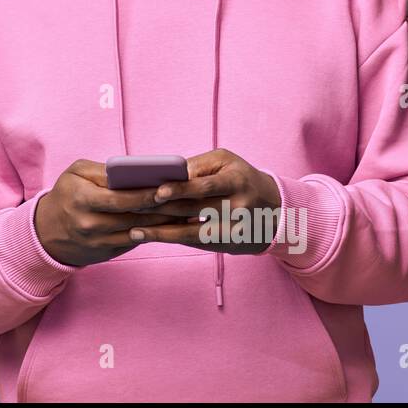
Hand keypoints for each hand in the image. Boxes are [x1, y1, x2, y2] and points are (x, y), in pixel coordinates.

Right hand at [34, 159, 191, 266]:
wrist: (47, 233)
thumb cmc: (66, 194)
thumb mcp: (76, 173)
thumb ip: (104, 171)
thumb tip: (135, 171)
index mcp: (83, 200)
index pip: (120, 198)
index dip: (146, 194)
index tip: (169, 188)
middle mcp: (91, 224)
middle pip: (135, 217)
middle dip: (164, 209)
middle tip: (190, 200)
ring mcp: (100, 242)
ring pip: (140, 232)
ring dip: (165, 224)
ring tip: (188, 212)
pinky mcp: (108, 253)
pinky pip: (135, 242)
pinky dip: (155, 233)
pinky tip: (173, 225)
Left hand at [130, 148, 283, 254]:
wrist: (277, 210)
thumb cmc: (242, 178)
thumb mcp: (226, 162)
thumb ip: (198, 166)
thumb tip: (167, 175)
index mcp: (236, 181)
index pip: (204, 186)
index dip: (180, 189)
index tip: (156, 192)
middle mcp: (237, 208)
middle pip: (193, 210)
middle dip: (160, 210)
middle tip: (130, 210)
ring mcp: (234, 230)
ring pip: (192, 233)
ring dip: (162, 233)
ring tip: (135, 232)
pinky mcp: (228, 245)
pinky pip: (197, 243)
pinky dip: (174, 240)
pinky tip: (152, 237)